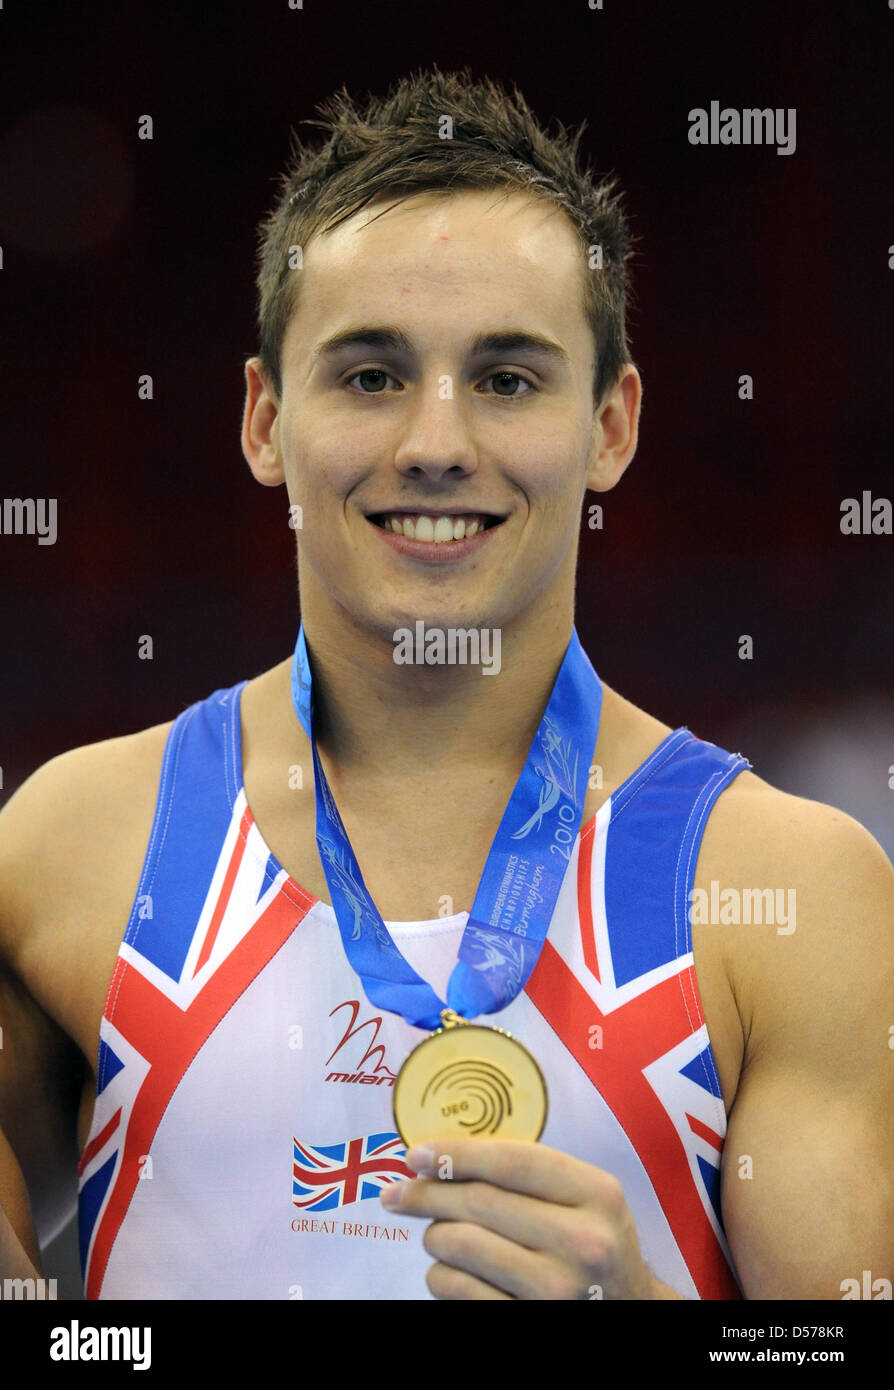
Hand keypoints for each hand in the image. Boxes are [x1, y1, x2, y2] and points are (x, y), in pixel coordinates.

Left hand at [379, 1137, 680, 1299]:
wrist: (629, 1309)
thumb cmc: (595, 1242)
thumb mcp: (586, 1198)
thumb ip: (532, 1173)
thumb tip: (444, 1155)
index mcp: (598, 1195)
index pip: (513, 1161)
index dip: (457, 1153)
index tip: (416, 1153)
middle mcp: (583, 1242)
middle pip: (479, 1202)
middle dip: (427, 1192)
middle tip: (399, 1192)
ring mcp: (557, 1290)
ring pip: (460, 1245)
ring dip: (433, 1235)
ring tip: (435, 1233)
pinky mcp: (530, 1323)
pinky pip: (458, 1290)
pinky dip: (441, 1275)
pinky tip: (448, 1269)